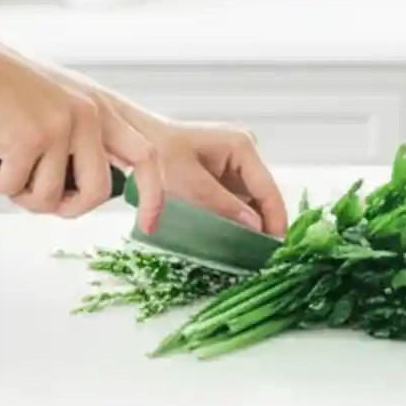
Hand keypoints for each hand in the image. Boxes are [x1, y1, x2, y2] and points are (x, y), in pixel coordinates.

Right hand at [0, 31, 163, 221]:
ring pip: (51, 196)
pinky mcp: (29, 138)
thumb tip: (83, 191)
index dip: (153, 195)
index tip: (148, 225)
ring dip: (22, 198)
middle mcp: (86, 116)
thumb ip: (78, 140)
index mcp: (98, 109)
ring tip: (3, 174)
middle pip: (97, 191)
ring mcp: (59, 126)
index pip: (145, 156)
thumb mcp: (52, 105)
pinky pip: (16, 188)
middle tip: (40, 202)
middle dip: (68, 209)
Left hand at [49, 68, 286, 236]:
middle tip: (259, 260)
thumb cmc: (154, 155)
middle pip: (263, 200)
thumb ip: (223, 206)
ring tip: (246, 256)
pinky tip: (231, 244)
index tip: (276, 251)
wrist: (129, 145)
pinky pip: (235, 208)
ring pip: (251, 207)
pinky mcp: (222, 183)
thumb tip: (255, 228)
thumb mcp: (189, 184)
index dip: (275, 221)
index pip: (268, 190)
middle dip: (261, 228)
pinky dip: (233, 225)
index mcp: (242, 147)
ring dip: (247, 229)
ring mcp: (234, 170)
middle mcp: (243, 157)